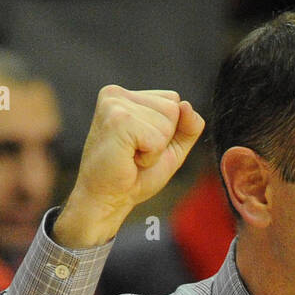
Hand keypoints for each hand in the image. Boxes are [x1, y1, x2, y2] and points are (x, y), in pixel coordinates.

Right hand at [54, 86, 204, 247]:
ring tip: (131, 157)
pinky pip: (158, 139)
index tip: (141, 146)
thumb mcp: (170, 148)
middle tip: (136, 154)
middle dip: (163, 139)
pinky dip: (150, 157)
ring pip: (168, 122)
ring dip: (156, 150)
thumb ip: (187, 127)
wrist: (107, 200)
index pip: (173, 100)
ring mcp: (115, 104)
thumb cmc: (135, 176)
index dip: (168, 132)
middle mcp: (117, 94)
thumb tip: (187, 105)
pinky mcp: (118, 120)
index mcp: (126, 95)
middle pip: (173, 108)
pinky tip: (129, 160)